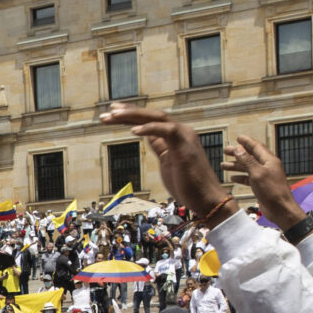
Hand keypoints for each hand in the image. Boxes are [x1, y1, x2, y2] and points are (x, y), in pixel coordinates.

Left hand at [104, 106, 229, 220]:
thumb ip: (159, 147)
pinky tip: (132, 131)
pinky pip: (166, 130)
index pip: (149, 120)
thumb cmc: (187, 185)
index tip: (112, 112)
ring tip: (112, 115)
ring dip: (133, 115)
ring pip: (156, 118)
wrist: (207, 200)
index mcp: (175, 135)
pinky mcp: (185, 145)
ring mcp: (184, 136)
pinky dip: (149, 129)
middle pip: (150, 115)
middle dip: (127, 112)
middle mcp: (181, 130)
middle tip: (105, 113)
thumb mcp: (167, 162)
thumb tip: (146, 135)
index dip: (130, 115)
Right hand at [226, 131, 301, 227]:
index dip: (246, 142)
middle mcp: (267, 166)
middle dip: (237, 153)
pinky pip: (249, 178)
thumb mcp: (257, 173)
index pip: (256, 147)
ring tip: (223, 165)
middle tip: (226, 151)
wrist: (281, 209)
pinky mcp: (261, 186)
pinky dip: (241, 177)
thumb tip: (238, 149)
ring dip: (236, 166)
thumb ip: (247, 160)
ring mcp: (264, 176)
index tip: (238, 138)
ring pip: (248, 168)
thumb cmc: (273, 191)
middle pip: (250, 156)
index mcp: (269, 160)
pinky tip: (233, 178)